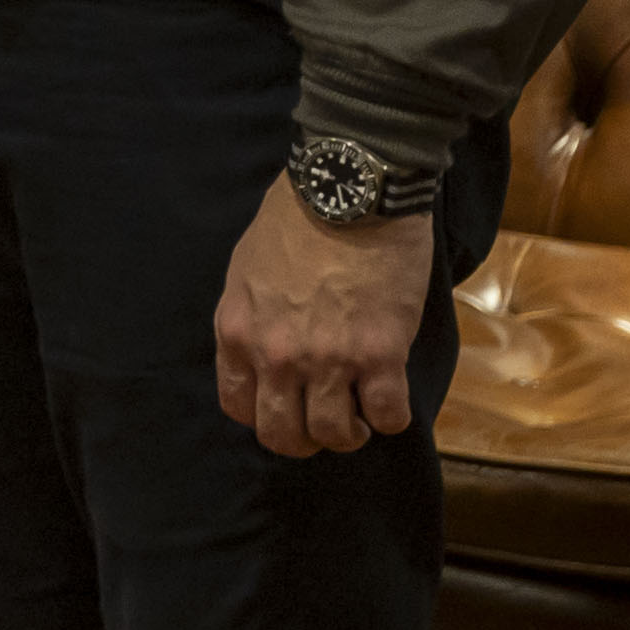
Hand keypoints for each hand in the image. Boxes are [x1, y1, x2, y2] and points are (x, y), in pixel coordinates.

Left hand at [214, 178, 433, 456]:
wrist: (349, 190)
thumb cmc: (296, 216)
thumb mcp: (247, 268)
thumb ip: (252, 315)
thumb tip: (264, 345)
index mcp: (237, 332)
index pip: (238, 406)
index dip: (264, 415)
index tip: (286, 407)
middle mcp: (276, 355)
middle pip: (281, 434)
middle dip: (304, 439)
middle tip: (325, 423)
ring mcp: (327, 359)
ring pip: (333, 433)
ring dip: (349, 434)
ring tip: (361, 417)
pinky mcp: (380, 354)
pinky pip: (387, 415)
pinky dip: (392, 419)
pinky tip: (393, 402)